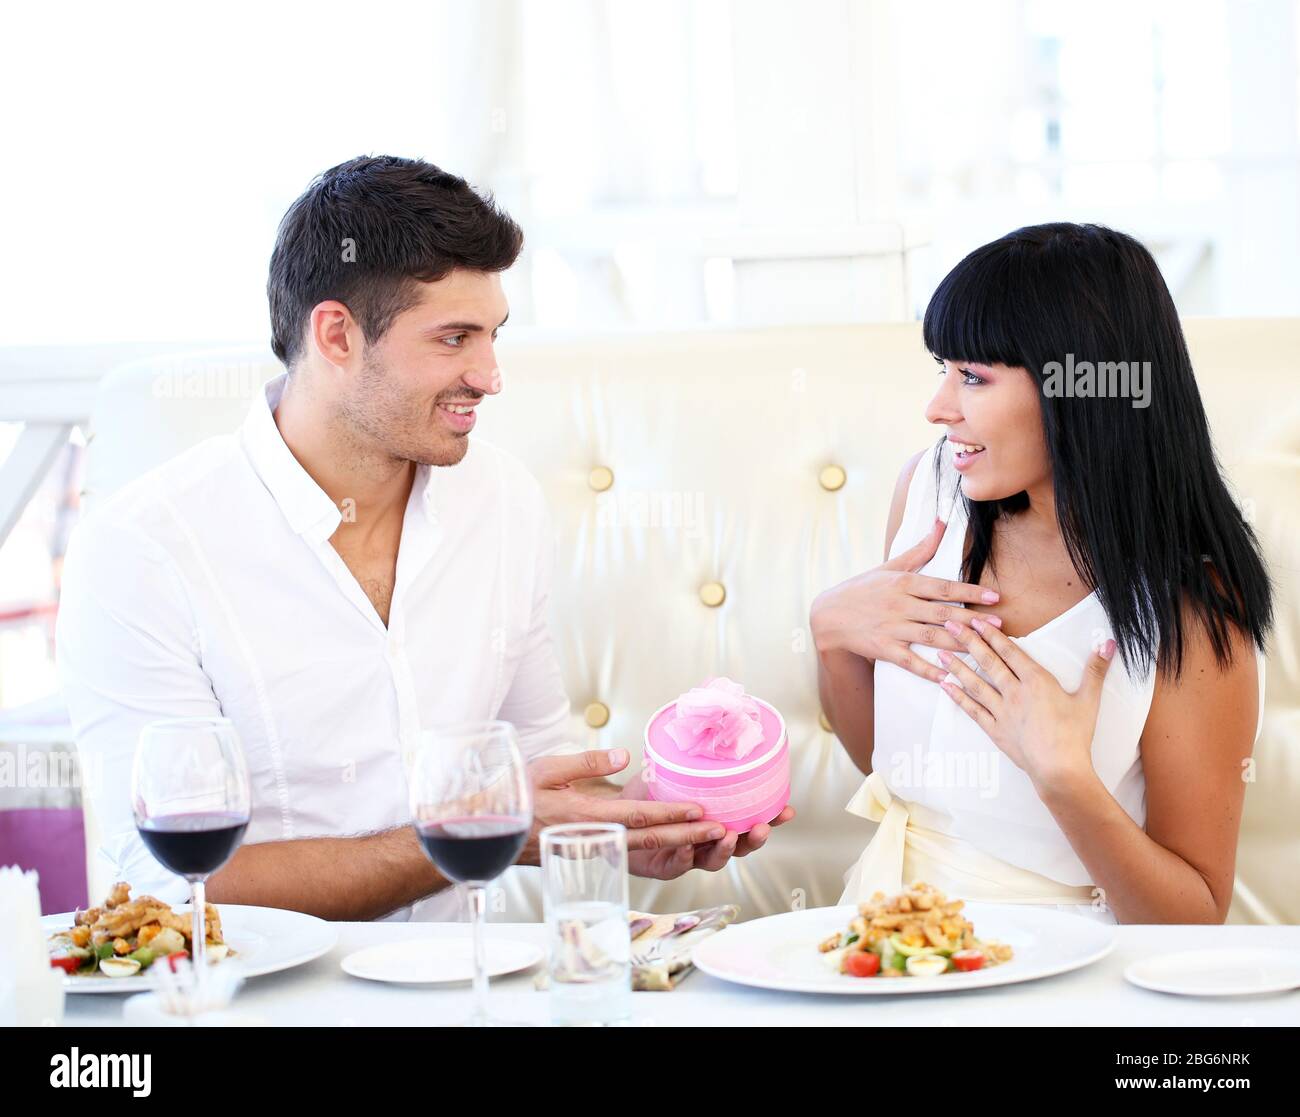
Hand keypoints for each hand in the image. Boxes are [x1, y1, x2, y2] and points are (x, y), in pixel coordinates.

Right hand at [522, 749, 726, 866]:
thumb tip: (624, 754)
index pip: (638, 815)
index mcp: (587, 815)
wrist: (494, 833)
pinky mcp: (594, 849)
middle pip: (651, 837)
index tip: (700, 811)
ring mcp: (596, 846)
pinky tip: (679, 837)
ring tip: (710, 836)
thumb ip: (589, 761)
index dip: (671, 814)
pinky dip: (660, 845)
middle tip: (722, 830)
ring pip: (646, 847)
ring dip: (680, 843)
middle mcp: (597, 835)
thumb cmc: (519, 797)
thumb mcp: (549, 768)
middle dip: (689, 835)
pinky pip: (633, 849)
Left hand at [622, 771, 797, 879]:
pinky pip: (678, 865)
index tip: (788, 811)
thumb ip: (692, 757)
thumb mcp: (672, 769)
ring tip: (727, 835)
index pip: (749, 820)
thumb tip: (711, 725)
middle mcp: (706, 839)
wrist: (612, 810)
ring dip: (724, 850)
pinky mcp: (664, 865)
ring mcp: (687, 854)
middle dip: (754, 839)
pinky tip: (686, 845)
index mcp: (715, 817)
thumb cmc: (646, 791)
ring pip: (713, 859)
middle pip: (739, 846)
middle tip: (761, 828)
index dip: (771, 818)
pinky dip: (684, 856)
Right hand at [810, 517, 1002, 683]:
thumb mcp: (890, 566)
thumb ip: (920, 549)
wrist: (829, 615)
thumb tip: (942, 523)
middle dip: (972, 620)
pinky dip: (927, 669)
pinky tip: (947, 677)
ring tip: (982, 648)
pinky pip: (909, 661)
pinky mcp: (883, 648)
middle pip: (941, 613)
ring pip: (930, 637)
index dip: (969, 592)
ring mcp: (891, 628)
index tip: (994, 597)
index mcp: (903, 583)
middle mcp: (899, 605)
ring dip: (957, 644)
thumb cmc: (862, 588)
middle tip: (998, 625)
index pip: (942, 587)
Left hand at [936, 615, 1115, 792]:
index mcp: (1036, 681)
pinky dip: (958, 697)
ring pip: (975, 683)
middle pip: (988, 662)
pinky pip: (972, 709)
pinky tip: (946, 686)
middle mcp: (1015, 693)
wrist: (1059, 769)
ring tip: (941, 652)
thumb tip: (1108, 642)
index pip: (1010, 652)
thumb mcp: (1089, 700)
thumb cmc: (1075, 735)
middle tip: (951, 626)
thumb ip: (1096, 669)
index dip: (993, 635)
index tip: (977, 621)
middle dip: (968, 641)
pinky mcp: (995, 730)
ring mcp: (1002, 712)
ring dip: (957, 666)